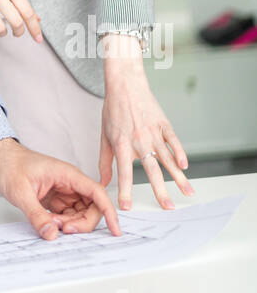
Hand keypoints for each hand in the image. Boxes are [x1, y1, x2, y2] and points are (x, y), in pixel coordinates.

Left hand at [0, 138, 121, 238]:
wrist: (0, 158)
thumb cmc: (10, 165)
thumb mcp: (20, 192)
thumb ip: (36, 214)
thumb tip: (52, 234)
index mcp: (67, 174)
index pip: (97, 193)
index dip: (109, 211)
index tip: (115, 229)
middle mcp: (69, 183)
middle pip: (92, 207)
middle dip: (82, 223)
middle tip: (64, 230)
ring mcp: (63, 192)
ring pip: (80, 213)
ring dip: (71, 224)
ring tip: (50, 223)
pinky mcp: (56, 199)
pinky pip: (67, 215)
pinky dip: (62, 223)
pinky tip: (49, 223)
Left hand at [100, 37, 193, 210]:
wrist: (125, 84)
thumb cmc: (113, 110)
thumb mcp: (105, 136)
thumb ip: (105, 161)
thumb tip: (103, 182)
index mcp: (122, 144)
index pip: (124, 173)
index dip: (125, 191)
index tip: (127, 207)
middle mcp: (139, 140)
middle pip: (151, 170)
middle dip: (160, 191)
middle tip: (168, 208)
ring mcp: (153, 132)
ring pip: (168, 158)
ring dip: (179, 177)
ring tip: (188, 192)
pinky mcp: (163, 124)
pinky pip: (174, 141)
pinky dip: (180, 153)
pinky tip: (186, 166)